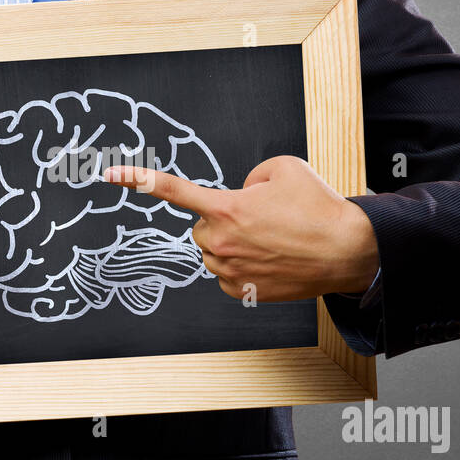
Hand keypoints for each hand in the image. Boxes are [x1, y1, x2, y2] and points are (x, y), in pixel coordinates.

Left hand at [104, 156, 378, 301]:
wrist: (348, 251)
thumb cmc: (318, 207)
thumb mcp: (283, 168)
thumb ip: (248, 176)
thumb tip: (238, 193)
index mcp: (227, 207)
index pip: (173, 190)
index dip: (139, 180)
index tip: (111, 175)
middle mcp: (221, 241)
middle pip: (200, 225)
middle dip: (222, 219)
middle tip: (260, 218)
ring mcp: (229, 270)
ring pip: (213, 250)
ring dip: (232, 242)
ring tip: (272, 239)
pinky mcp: (240, 291)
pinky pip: (225, 273)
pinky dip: (241, 265)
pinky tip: (270, 259)